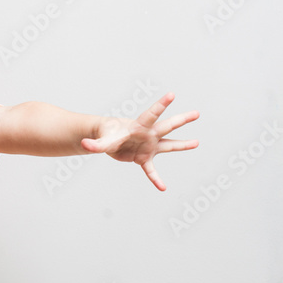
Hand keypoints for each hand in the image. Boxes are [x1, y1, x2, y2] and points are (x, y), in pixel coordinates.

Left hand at [81, 93, 198, 191]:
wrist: (106, 140)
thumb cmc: (105, 134)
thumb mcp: (101, 140)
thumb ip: (95, 144)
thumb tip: (84, 145)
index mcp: (138, 127)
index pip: (151, 115)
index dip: (161, 105)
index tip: (172, 95)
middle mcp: (147, 135)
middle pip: (167, 126)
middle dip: (181, 120)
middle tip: (197, 113)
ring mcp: (148, 146)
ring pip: (169, 144)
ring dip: (182, 145)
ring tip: (197, 142)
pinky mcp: (144, 158)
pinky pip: (152, 170)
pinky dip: (155, 179)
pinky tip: (162, 187)